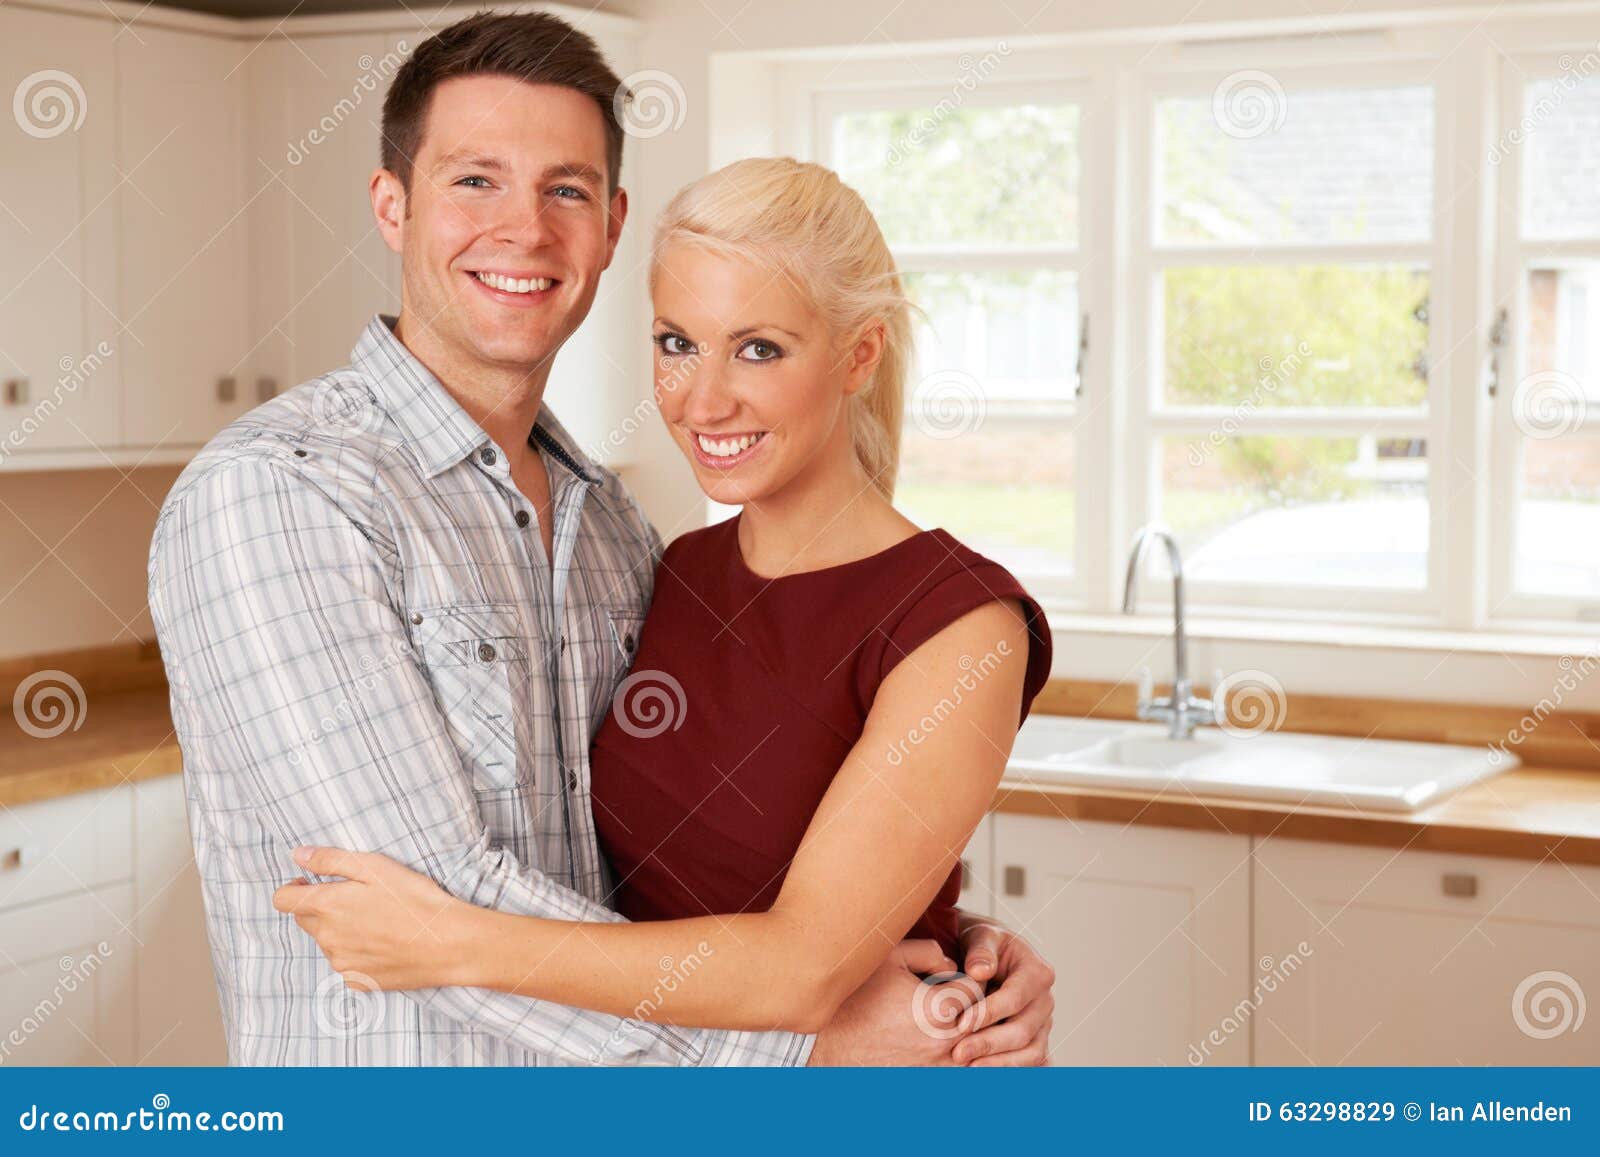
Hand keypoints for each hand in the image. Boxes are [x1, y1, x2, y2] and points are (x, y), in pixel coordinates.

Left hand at [270, 846, 473, 989]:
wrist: (447, 943)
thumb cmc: (415, 899)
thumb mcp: (375, 867)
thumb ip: (331, 860)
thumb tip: (298, 855)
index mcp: (327, 906)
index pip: (282, 900)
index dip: (294, 888)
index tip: (311, 883)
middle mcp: (327, 938)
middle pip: (304, 920)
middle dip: (321, 907)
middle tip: (357, 898)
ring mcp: (341, 963)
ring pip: (326, 942)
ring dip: (340, 930)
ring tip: (378, 920)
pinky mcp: (357, 981)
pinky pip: (345, 963)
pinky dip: (357, 952)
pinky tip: (384, 942)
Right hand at [808, 940, 982, 1065]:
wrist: (825, 1046)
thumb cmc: (856, 999)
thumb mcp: (889, 959)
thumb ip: (929, 951)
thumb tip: (951, 965)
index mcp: (940, 1009)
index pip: (979, 989)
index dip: (970, 978)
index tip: (955, 977)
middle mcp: (945, 1044)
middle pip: (982, 1021)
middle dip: (973, 1007)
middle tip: (955, 998)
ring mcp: (937, 1071)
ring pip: (975, 1052)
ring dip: (968, 1036)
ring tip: (948, 1024)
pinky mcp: (927, 1085)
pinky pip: (957, 1074)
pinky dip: (954, 1060)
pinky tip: (936, 1048)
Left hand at [952, 921, 1053, 1065]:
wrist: (990, 957)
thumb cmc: (984, 945)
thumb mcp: (981, 935)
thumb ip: (980, 951)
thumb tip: (979, 972)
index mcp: (1038, 972)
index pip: (1015, 998)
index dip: (988, 1013)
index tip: (960, 1024)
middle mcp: (1046, 1000)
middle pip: (1023, 1030)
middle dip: (988, 1044)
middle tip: (957, 1054)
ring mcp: (1043, 1023)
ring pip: (1030, 1052)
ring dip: (998, 1064)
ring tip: (967, 1067)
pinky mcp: (1035, 1041)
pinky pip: (1028, 1063)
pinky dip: (1007, 1070)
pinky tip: (981, 1073)